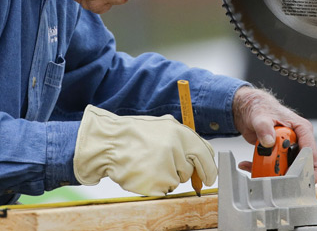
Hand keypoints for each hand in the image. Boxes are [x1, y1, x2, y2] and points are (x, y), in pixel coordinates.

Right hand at [73, 105, 216, 195]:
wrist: (108, 143)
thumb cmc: (132, 135)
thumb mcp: (161, 127)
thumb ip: (182, 139)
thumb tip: (198, 156)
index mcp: (179, 132)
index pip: (205, 153)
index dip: (208, 167)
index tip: (208, 177)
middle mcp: (176, 148)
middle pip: (191, 170)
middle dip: (186, 173)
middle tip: (175, 172)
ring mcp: (167, 165)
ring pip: (177, 180)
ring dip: (167, 177)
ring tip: (148, 164)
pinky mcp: (158, 181)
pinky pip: (164, 189)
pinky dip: (156, 185)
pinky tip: (143, 172)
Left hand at [232, 86, 316, 180]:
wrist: (250, 110)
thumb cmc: (261, 108)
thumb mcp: (260, 116)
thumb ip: (264, 128)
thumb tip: (268, 141)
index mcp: (302, 129)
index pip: (312, 153)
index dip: (305, 168)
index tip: (292, 177)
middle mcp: (300, 141)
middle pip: (306, 167)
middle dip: (291, 176)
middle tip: (275, 179)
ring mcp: (291, 149)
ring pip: (291, 171)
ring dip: (276, 175)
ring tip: (258, 170)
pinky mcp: (281, 156)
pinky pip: (277, 170)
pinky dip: (263, 171)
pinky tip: (249, 165)